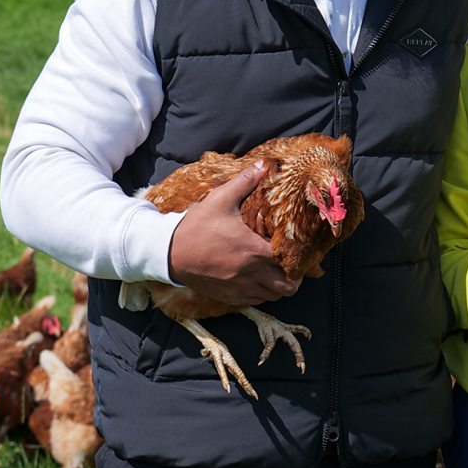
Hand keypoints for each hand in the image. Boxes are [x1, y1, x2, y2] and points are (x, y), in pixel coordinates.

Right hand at [166, 160, 292, 306]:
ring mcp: (240, 287)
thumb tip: (263, 165)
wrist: (169, 253)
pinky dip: (263, 293)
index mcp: (254, 249)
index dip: (297, 256)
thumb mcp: (220, 199)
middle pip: (287, 285)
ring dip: (279, 286)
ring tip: (277, 272)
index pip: (289, 261)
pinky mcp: (230, 296)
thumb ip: (244, 182)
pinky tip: (259, 280)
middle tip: (291, 263)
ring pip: (274, 296)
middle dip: (294, 276)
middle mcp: (251, 272)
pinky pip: (256, 301)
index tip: (297, 249)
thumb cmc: (196, 226)